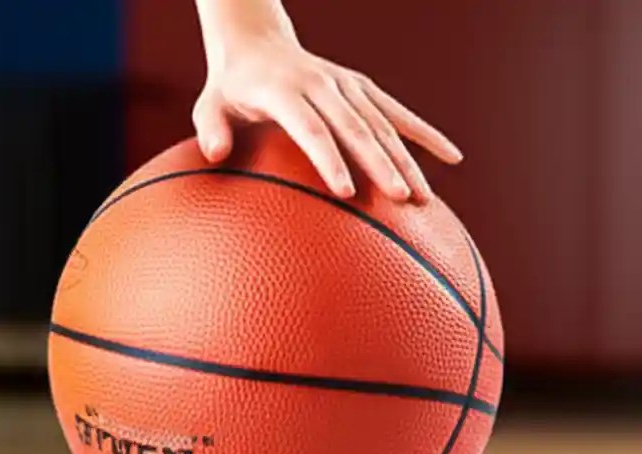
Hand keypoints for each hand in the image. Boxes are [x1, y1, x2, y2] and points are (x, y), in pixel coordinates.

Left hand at [193, 35, 461, 200]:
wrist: (257, 45)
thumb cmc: (229, 89)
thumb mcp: (208, 105)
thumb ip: (209, 128)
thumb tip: (214, 154)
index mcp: (285, 92)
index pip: (312, 129)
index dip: (329, 159)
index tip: (347, 191)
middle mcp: (321, 84)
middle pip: (356, 128)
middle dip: (380, 165)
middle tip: (401, 200)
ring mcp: (346, 84)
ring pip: (382, 124)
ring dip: (406, 159)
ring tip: (424, 198)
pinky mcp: (362, 88)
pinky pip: (398, 113)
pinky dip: (425, 134)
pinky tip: (452, 157)